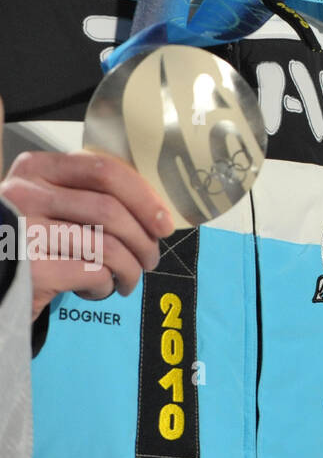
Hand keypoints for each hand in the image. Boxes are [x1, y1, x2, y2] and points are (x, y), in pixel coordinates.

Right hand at [0, 147, 173, 321]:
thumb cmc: (30, 242)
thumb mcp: (50, 204)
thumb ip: (88, 194)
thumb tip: (154, 209)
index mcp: (36, 168)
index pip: (104, 170)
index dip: (143, 196)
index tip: (164, 221)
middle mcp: (25, 193)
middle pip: (109, 209)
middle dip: (143, 238)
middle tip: (151, 257)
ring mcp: (24, 231)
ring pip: (107, 245)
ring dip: (130, 267)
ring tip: (130, 278)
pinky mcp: (30, 270)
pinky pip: (92, 272)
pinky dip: (106, 284)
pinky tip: (99, 288)